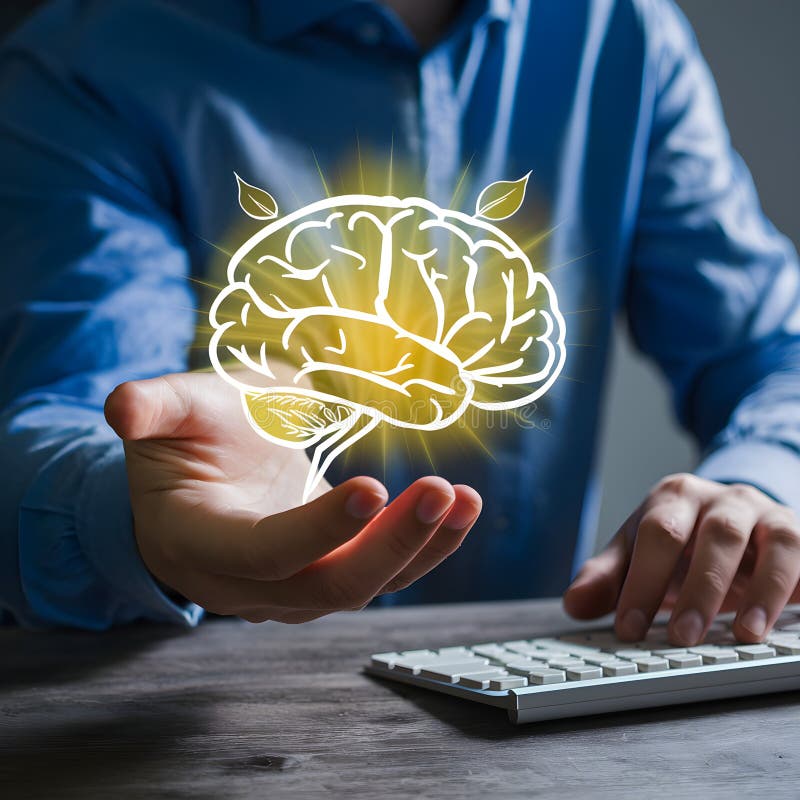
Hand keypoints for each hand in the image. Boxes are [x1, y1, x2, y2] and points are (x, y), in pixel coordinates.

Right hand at [104, 372, 481, 622]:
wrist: (198, 486)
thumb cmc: (184, 444)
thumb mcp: (167, 415)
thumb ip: (151, 408)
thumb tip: (121, 406)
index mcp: (200, 542)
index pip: (263, 553)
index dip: (316, 530)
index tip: (373, 488)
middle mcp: (250, 584)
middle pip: (328, 584)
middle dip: (391, 545)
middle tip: (441, 492)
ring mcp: (293, 589)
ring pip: (364, 586)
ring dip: (422, 548)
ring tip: (465, 501)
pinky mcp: (329, 575)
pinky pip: (382, 573)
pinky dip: (426, 547)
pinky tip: (462, 512)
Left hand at [563, 473, 799, 644]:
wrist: (736, 519)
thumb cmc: (680, 540)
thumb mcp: (640, 552)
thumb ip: (609, 577)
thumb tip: (575, 604)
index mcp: (675, 496)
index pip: (657, 533)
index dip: (642, 581)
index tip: (629, 628)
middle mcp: (723, 499)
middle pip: (714, 535)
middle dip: (699, 589)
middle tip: (681, 637)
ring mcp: (767, 515)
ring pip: (771, 544)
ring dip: (761, 591)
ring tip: (743, 635)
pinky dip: (796, 588)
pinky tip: (782, 621)